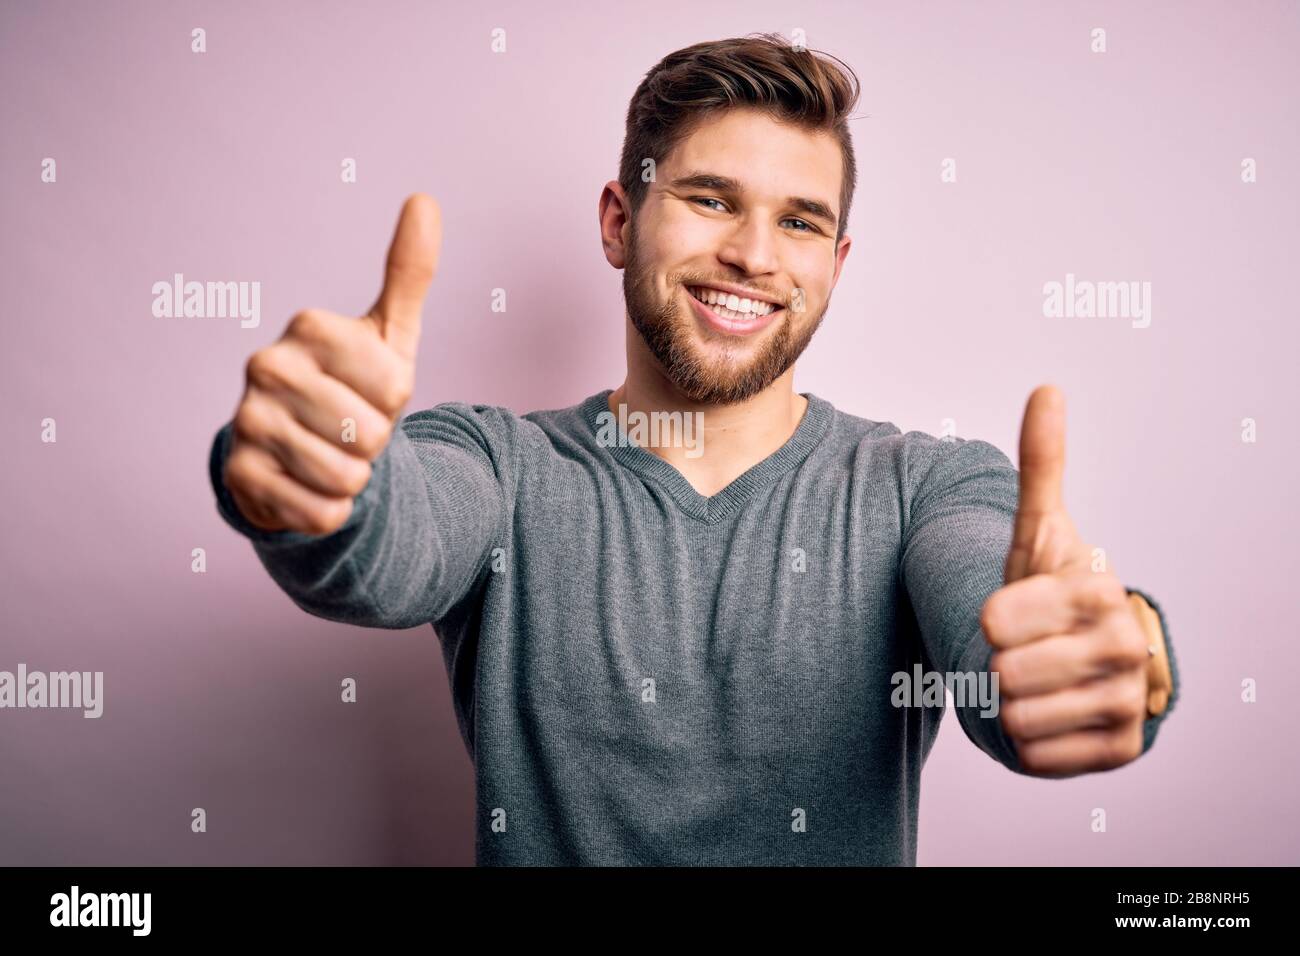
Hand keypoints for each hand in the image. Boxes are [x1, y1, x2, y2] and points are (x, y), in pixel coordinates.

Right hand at [223, 194, 441, 534]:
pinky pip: (321, 513)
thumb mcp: (389, 335)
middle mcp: (266, 366)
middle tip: (349, 429)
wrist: (297, 451)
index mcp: (309, 327)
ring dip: (354, 479)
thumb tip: (425, 200)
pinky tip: (308, 486)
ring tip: (330, 455)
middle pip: (374, 435)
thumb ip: (408, 272)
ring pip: (348, 477)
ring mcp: (246, 421)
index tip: (369, 391)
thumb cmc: (352, 387)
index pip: (396, 388)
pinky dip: (330, 511)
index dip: (395, 401)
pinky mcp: (239, 477)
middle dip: (375, 445)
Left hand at [980, 385, 1150, 776]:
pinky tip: (1047, 716)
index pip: (996, 618)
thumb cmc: (1047, 594)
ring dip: (1005, 704)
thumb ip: (1041, 465)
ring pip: (1015, 717)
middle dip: (994, 664)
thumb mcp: (1037, 532)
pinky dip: (1025, 742)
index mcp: (1100, 589)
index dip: (987, 618)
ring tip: (1032, 681)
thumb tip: (1047, 388)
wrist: (1079, 663)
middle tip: (1020, 653)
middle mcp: (1126, 647)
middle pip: (1003, 671)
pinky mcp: (1121, 751)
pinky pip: (1036, 756)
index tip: (1008, 614)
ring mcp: (1129, 703)